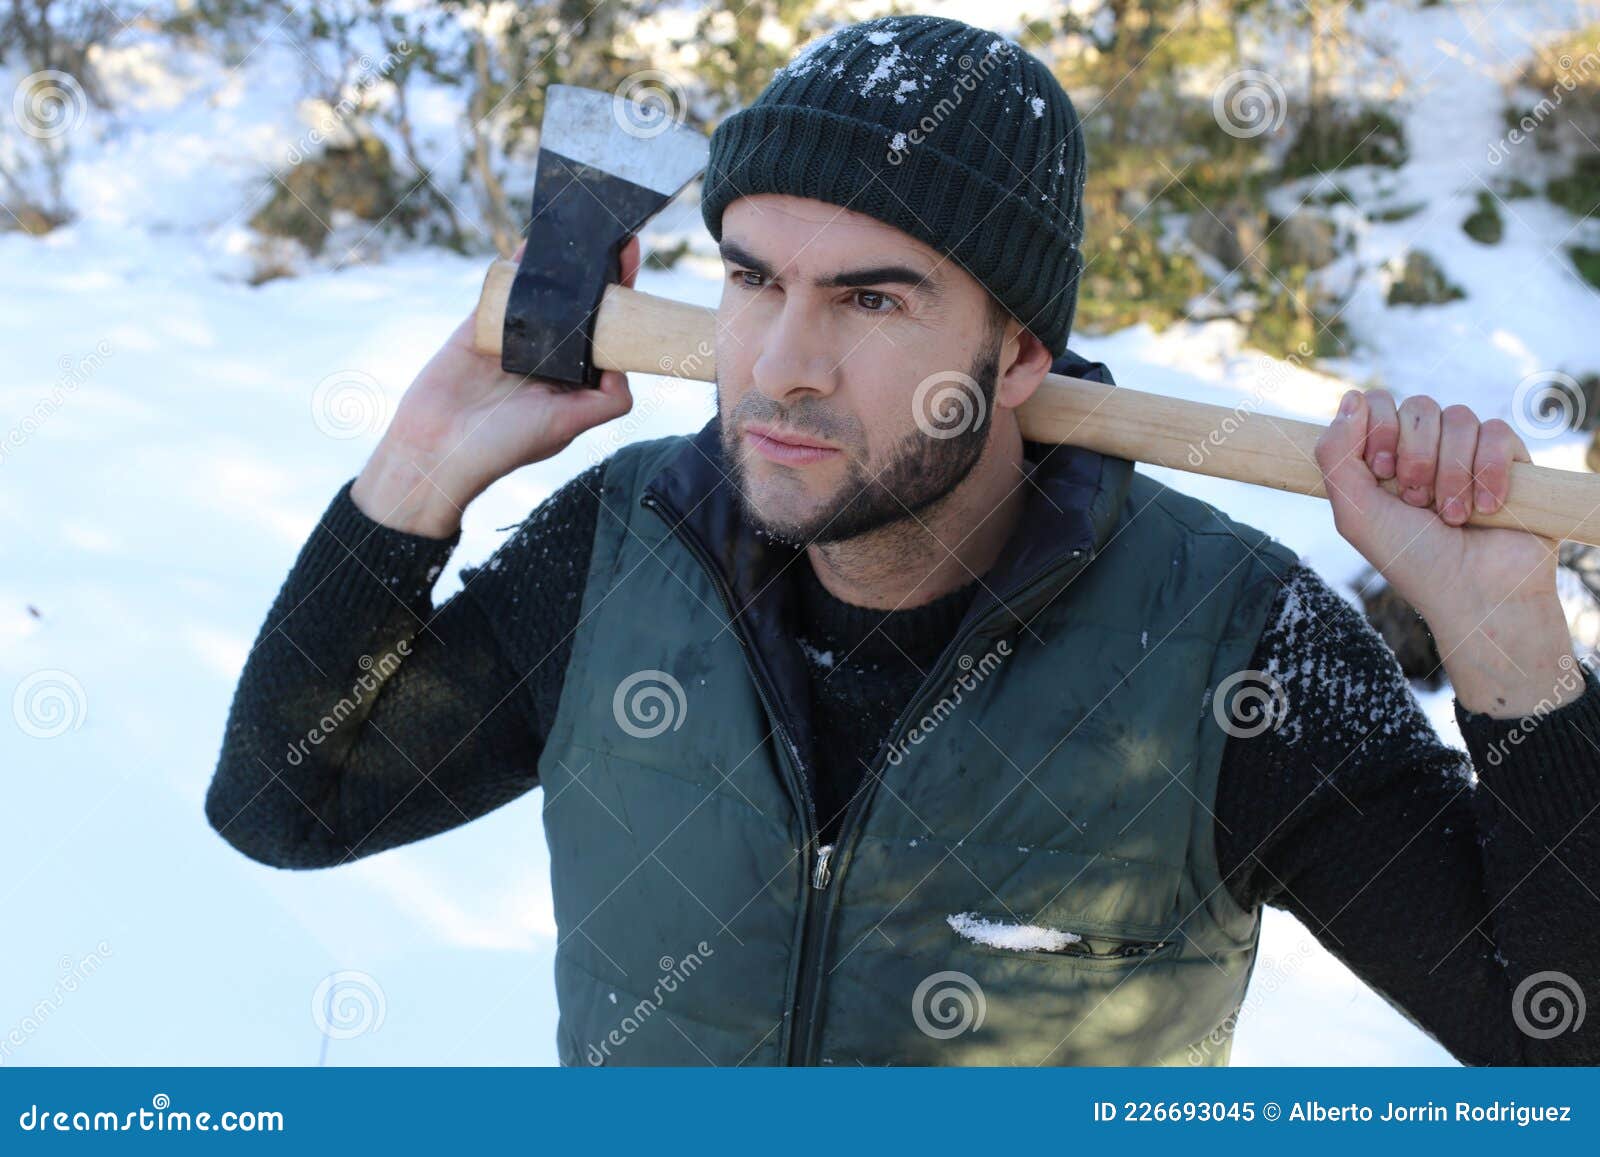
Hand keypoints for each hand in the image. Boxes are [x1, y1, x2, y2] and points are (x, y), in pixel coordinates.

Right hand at [352, 236, 639, 535]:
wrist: (434, 449)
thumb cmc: (502, 446)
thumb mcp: (565, 426)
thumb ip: (604, 402)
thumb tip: (626, 366)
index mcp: (571, 382)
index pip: (606, 338)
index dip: (623, 308)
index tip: (636, 276)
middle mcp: (547, 359)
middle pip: (580, 311)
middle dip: (601, 280)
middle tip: (622, 243)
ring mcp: (514, 340)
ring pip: (545, 297)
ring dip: (564, 268)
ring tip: (589, 235)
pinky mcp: (480, 326)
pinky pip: (503, 290)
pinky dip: (520, 266)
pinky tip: (536, 243)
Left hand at [1315, 387, 1577, 716]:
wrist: (1476, 594)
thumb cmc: (1411, 558)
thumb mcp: (1354, 512)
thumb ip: (1336, 453)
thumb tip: (1349, 396)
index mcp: (1383, 457)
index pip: (1378, 401)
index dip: (1380, 427)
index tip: (1381, 470)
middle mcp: (1424, 450)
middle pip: (1419, 405)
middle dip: (1416, 456)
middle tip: (1416, 501)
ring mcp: (1468, 453)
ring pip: (1459, 416)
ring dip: (1451, 472)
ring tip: (1451, 516)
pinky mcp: (1510, 460)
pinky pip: (1497, 430)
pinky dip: (1489, 469)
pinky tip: (1486, 507)